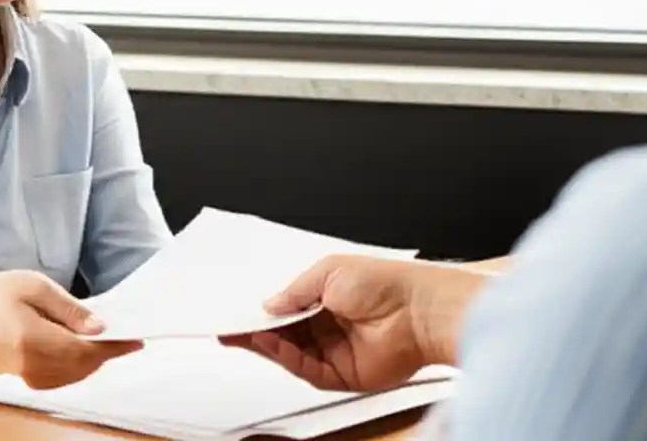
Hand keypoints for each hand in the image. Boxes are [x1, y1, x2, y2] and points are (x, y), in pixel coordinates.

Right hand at [0, 270, 141, 388]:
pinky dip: (80, 365)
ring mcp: (29, 375)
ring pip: (76, 374)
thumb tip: (100, 327)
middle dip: (107, 351)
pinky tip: (84, 347)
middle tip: (126, 335)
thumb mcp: (34, 286)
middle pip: (84, 365)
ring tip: (107, 338)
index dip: (113, 346)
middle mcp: (31, 364)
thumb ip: (69, 309)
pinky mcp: (29, 378)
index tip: (136, 339)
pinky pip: (64, 377)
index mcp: (32, 338)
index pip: (84, 349)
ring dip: (95, 358)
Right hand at [221, 255, 487, 391]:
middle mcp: (329, 326)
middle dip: (254, 330)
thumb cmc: (384, 282)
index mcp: (328, 297)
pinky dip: (284, 358)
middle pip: (283, 334)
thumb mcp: (330, 271)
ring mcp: (334, 352)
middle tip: (228, 326)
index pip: (286, 308)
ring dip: (265, 344)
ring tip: (242, 332)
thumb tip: (269, 303)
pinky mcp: (341, 375)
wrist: (418, 310)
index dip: (261, 311)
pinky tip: (269, 343)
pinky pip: (305, 370)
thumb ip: (296, 290)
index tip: (236, 311)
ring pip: (289, 353)